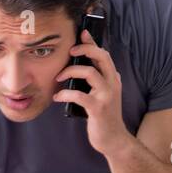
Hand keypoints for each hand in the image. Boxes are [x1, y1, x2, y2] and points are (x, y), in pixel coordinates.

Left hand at [52, 28, 128, 157]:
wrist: (114, 140)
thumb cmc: (104, 117)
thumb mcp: (103, 95)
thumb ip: (96, 82)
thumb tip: (79, 69)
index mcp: (113, 79)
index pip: (104, 54)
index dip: (93, 42)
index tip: (82, 33)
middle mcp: (113, 84)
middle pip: (101, 57)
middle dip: (84, 49)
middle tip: (70, 51)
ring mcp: (107, 96)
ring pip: (90, 73)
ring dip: (70, 71)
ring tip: (58, 77)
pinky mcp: (98, 109)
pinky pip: (79, 95)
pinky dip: (65, 94)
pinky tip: (57, 97)